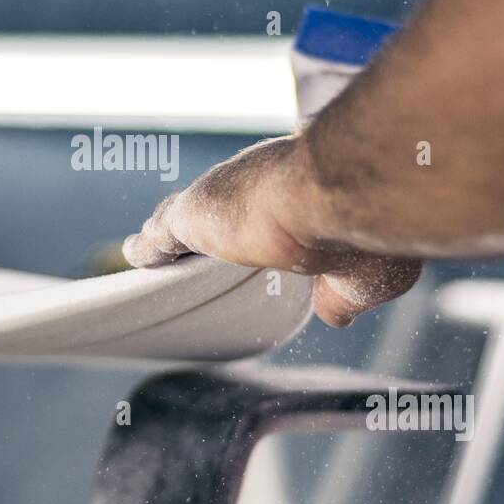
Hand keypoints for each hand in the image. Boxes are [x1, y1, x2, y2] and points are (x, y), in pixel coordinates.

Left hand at [123, 136, 421, 326]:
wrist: (341, 199)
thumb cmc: (365, 230)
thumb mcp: (367, 276)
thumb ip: (345, 294)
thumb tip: (334, 314)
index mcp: (301, 196)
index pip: (269, 212)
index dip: (259, 227)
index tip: (251, 243)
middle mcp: (259, 188)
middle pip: (222, 213)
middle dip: (208, 230)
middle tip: (195, 256)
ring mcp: (223, 200)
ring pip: (186, 222)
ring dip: (171, 238)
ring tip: (156, 256)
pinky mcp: (193, 215)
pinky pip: (160, 235)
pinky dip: (148, 247)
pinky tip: (136, 255)